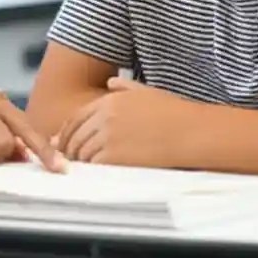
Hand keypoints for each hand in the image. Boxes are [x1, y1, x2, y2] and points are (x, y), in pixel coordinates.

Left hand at [56, 77, 193, 165]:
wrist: (191, 132)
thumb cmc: (175, 113)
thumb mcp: (148, 92)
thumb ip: (125, 87)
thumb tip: (110, 82)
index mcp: (109, 101)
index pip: (75, 118)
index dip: (67, 133)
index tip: (66, 144)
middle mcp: (104, 117)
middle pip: (74, 137)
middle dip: (70, 150)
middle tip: (71, 162)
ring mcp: (108, 136)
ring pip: (82, 153)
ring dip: (81, 162)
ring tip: (84, 171)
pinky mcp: (115, 156)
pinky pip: (94, 166)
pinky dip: (92, 171)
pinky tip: (97, 176)